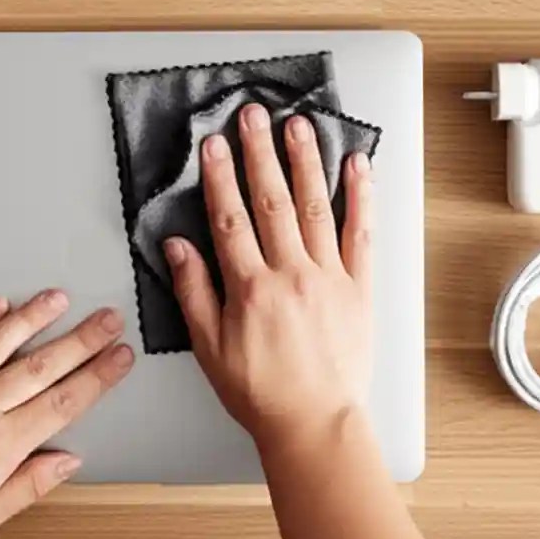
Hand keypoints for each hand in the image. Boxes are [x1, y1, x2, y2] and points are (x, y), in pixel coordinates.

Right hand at [164, 103, 372, 449]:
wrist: (315, 423)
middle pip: (272, 201)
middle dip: (260, 153)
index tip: (214, 144)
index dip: (220, 178)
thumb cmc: (261, 392)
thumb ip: (194, 293)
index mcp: (250, 288)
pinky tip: (357, 166)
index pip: (230, 219)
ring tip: (298, 125)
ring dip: (306, 162)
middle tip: (253, 115)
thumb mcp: (210, 348)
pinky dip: (361, 197)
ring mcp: (330, 277)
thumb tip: (178, 246)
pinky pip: (361, 234)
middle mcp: (291, 274)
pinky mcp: (360, 288)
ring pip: (316, 206)